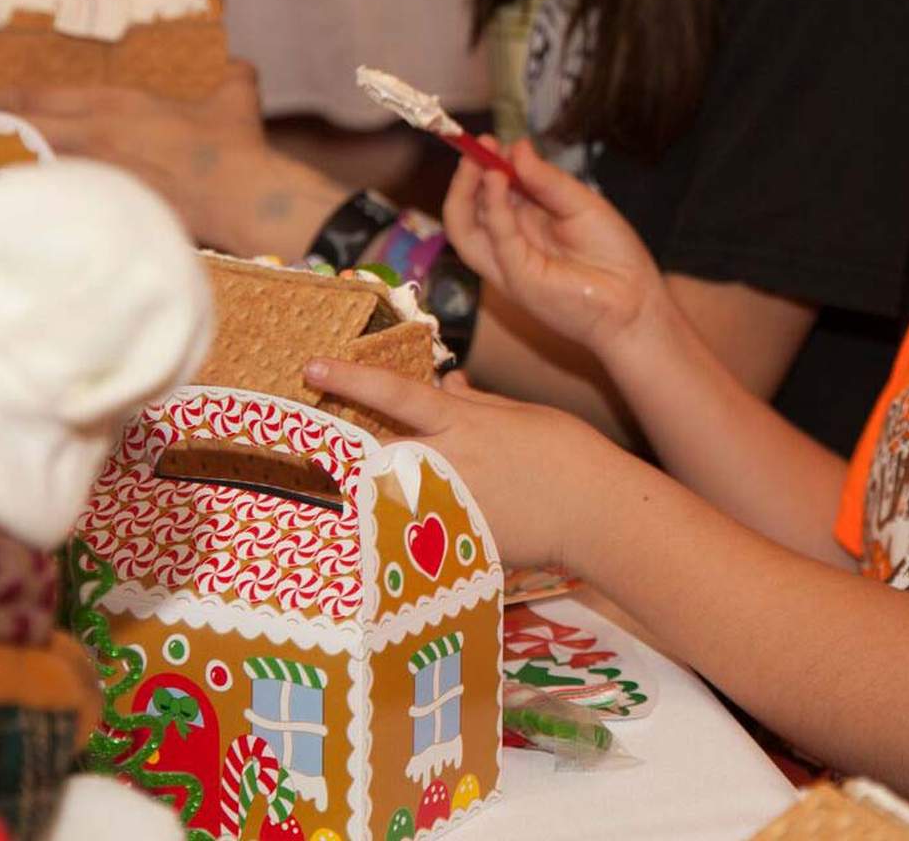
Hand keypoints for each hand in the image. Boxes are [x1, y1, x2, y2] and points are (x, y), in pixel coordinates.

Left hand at [0, 62, 282, 248]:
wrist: (238, 197)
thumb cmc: (234, 149)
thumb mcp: (235, 100)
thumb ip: (232, 79)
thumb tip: (240, 69)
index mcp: (118, 104)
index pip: (46, 97)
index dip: (8, 96)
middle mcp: (96, 135)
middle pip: (25, 129)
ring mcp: (96, 175)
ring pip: (32, 168)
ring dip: (2, 167)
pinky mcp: (104, 210)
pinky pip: (55, 205)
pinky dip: (31, 204)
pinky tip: (11, 210)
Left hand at [304, 357, 612, 568]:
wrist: (597, 512)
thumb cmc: (564, 452)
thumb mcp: (518, 414)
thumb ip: (476, 403)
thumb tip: (450, 385)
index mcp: (460, 423)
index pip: (393, 393)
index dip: (349, 378)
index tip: (311, 366)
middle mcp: (445, 463)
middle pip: (373, 454)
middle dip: (349, 451)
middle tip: (327, 445)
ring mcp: (447, 505)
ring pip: (385, 496)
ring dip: (374, 489)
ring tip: (373, 490)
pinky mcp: (456, 541)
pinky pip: (416, 531)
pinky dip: (409, 525)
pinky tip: (414, 527)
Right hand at [443, 137, 666, 357]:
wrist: (636, 304)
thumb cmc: (614, 257)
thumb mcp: (581, 204)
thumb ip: (547, 180)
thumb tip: (516, 147)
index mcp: (523, 224)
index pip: (490, 193)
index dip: (486, 165)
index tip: (490, 139)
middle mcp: (509, 244)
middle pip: (467, 210)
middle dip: (466, 176)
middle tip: (477, 145)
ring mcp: (508, 264)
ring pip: (463, 230)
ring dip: (465, 192)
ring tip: (478, 160)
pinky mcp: (516, 280)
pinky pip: (496, 240)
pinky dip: (493, 207)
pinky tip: (498, 179)